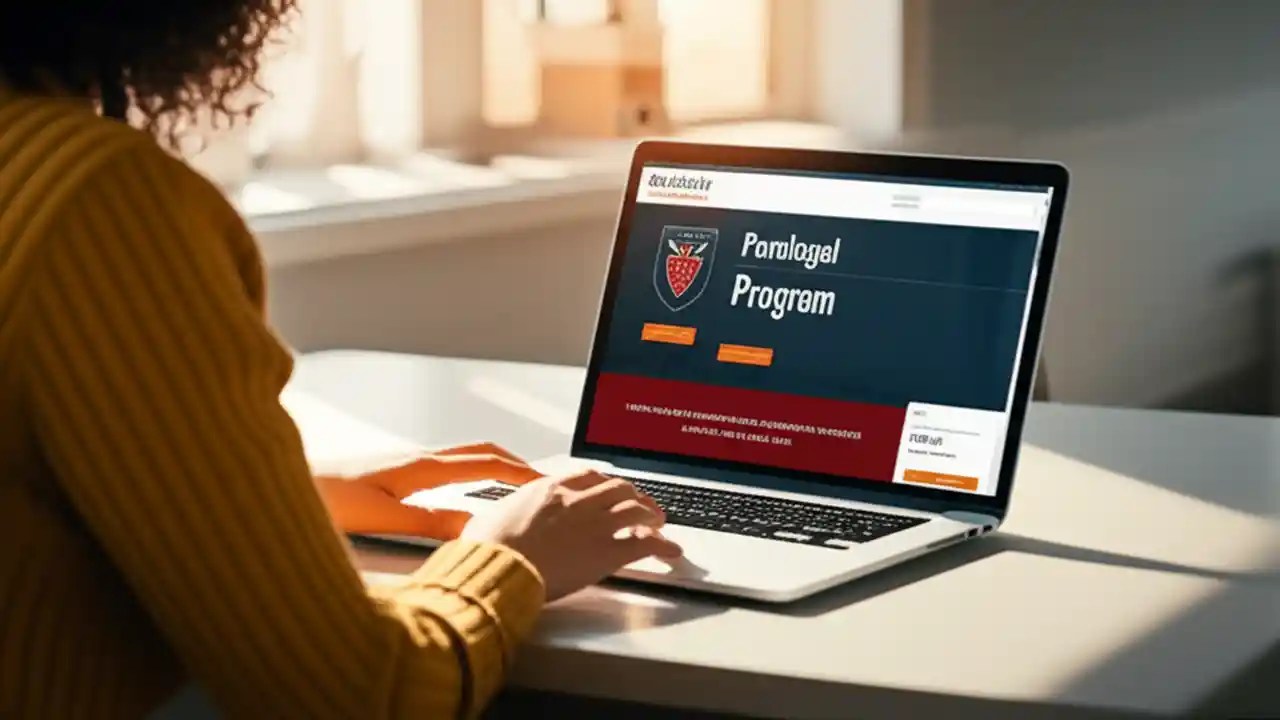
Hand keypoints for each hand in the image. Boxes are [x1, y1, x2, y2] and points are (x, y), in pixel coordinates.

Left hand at [317, 442, 541, 538]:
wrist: (285, 485)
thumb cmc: (327, 500)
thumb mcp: (383, 517)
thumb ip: (429, 522)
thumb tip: (474, 528)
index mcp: (419, 466)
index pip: (483, 463)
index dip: (518, 473)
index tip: (546, 484)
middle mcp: (416, 458)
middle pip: (478, 451)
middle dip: (513, 462)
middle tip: (541, 480)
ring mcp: (405, 463)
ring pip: (462, 457)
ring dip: (493, 465)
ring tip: (514, 484)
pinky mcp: (393, 474)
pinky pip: (446, 467)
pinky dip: (470, 474)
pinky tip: (467, 492)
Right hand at [462, 470, 682, 599]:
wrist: (499, 567)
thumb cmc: (488, 549)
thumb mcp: (487, 520)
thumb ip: (500, 515)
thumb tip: (487, 522)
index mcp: (548, 489)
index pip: (586, 476)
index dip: (603, 482)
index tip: (608, 488)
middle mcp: (576, 501)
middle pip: (618, 488)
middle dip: (633, 495)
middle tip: (641, 505)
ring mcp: (595, 524)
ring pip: (635, 509)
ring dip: (651, 515)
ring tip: (659, 523)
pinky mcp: (607, 551)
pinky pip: (644, 544)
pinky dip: (662, 546)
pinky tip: (671, 552)